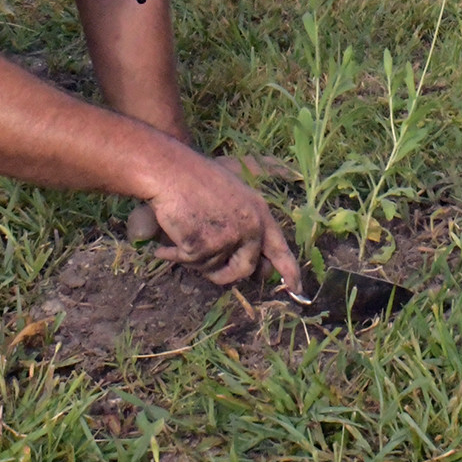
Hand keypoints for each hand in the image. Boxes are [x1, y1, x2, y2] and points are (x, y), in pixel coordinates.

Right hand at [140, 154, 300, 288]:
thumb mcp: (236, 196)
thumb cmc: (198, 180)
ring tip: (184, 235)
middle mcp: (249, 228)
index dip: (289, 272)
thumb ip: (248, 225)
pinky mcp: (203, 246)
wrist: (170, 171)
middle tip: (210, 270)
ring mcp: (227, 238)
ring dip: (196, 260)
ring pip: (213, 269)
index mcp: (260, 214)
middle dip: (227, 275)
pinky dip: (174, 256)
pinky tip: (164, 246)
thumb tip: (252, 266)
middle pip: (245, 270)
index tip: (296, 290)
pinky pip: (190, 263)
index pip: (280, 250)